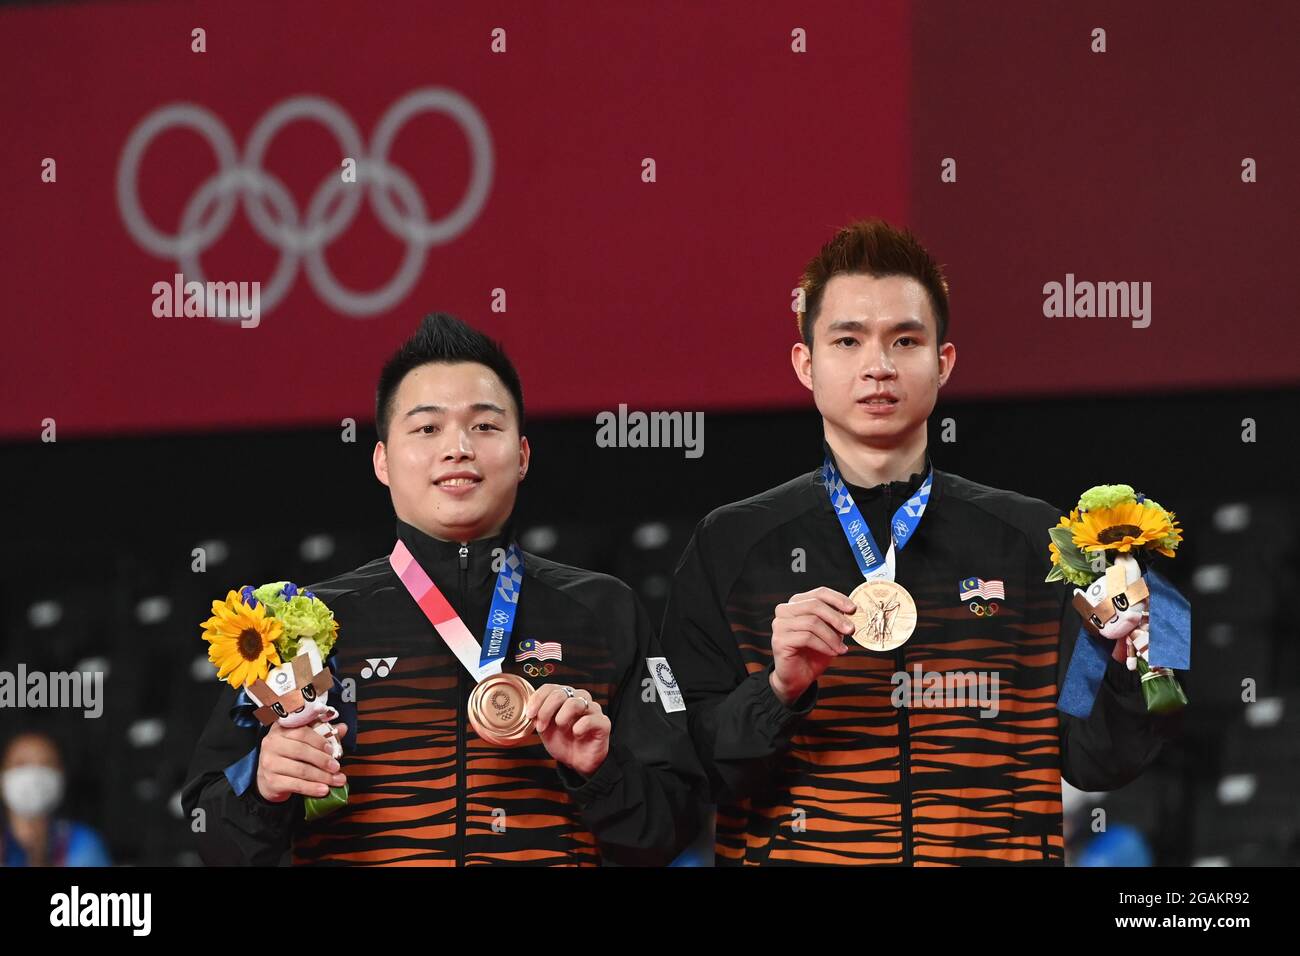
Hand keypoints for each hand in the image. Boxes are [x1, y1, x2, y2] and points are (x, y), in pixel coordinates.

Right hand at [256, 719, 348, 802]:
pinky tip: (323, 790)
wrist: (270, 778)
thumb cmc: (290, 756)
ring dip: (322, 776)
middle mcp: (272, 743)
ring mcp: (269, 762)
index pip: (301, 731)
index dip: (319, 741)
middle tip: (336, 767)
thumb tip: (343, 728)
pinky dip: (312, 788)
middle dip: (322, 760)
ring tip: (336, 780)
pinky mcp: (271, 780)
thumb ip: (323, 734)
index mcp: (281, 729)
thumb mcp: (304, 741)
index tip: (332, 749)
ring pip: (300, 769)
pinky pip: (295, 784)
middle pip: (301, 750)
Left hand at [526, 684, 609, 777]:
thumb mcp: (545, 729)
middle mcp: (579, 699)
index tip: (530, 714)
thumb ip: (538, 716)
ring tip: (560, 727)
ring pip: (575, 702)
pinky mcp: (603, 723)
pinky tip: (577, 734)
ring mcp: (593, 709)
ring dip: (562, 716)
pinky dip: (579, 727)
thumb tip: (531, 709)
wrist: (577, 762)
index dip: (538, 699)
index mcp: (565, 697)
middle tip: (541, 727)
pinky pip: (590, 719)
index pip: (550, 688)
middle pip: (561, 693)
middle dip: (546, 710)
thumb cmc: (563, 742)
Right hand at [769, 586, 854, 705]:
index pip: (819, 593)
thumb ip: (835, 620)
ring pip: (812, 622)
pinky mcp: (779, 640)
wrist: (798, 677)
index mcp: (797, 603)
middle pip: (815, 605)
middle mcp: (785, 610)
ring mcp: (780, 625)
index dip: (837, 599)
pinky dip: (824, 645)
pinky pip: (807, 637)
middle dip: (836, 618)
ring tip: (841, 648)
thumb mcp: (828, 632)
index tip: (853, 609)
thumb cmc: (813, 653)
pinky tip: (832, 653)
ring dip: (832, 636)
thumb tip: (851, 611)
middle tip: (851, 630)